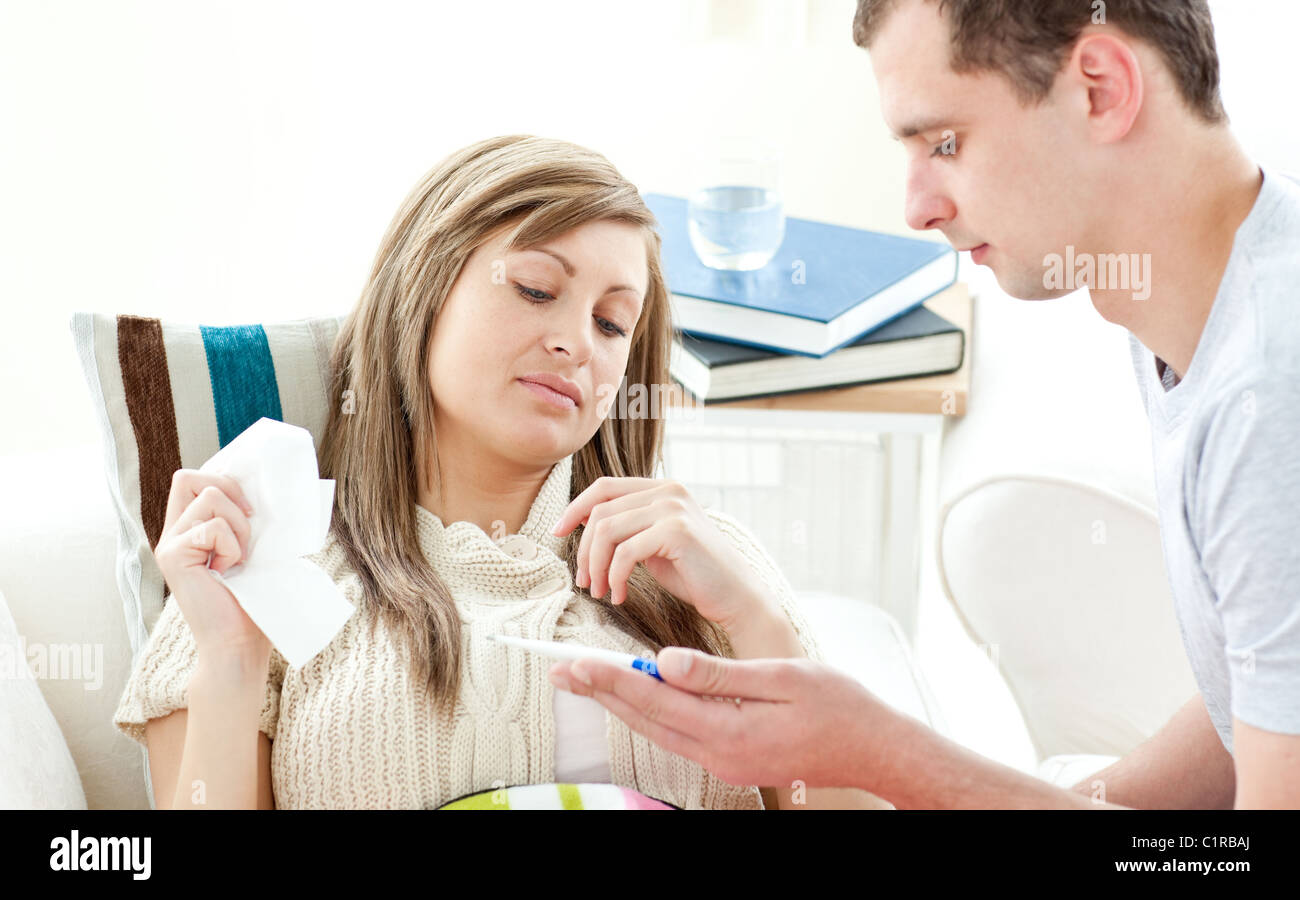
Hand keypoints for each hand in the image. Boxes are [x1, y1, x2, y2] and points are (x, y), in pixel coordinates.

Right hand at [153, 468, 270, 662]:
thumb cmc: (251, 600)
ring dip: (239, 526)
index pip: (192, 479)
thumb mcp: (249, 548)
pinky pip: (213, 527)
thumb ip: (241, 518)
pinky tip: (227, 572)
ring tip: (238, 559)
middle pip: (188, 477)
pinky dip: (232, 546)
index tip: (250, 512)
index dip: (226, 482)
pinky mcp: (172, 556)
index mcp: (189, 529)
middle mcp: (173, 533)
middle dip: (229, 494)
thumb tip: (262, 485)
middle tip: (246, 532)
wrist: (239, 642)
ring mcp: (169, 544)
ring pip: (210, 496)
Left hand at [548, 646, 898, 789]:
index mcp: (729, 730)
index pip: (654, 699)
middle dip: (600, 692)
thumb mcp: (783, 676)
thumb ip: (720, 673)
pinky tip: (638, 696)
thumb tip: (665, 660)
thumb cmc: (838, 706)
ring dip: (620, 702)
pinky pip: (678, 735)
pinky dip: (650, 713)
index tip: (575, 661)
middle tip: (559, 670)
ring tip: (586, 680)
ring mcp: (723, 762)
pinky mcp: (731, 760)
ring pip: (657, 730)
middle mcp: (718, 753)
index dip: (611, 678)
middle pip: (645, 719)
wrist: (874, 749)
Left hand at [551, 477, 775, 631]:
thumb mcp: (654, 545)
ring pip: (607, 530)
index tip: (557, 532)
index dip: (576, 507)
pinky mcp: (676, 531)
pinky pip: (625, 552)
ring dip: (597, 566)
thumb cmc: (695, 575)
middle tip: (585, 582)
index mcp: (662, 489)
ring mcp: (673, 507)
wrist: (736, 597)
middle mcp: (668, 491)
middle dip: (585, 549)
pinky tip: (620, 595)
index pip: (605, 487)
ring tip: (602, 591)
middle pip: (601, 510)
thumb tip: (585, 522)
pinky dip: (615, 577)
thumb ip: (628, 529)